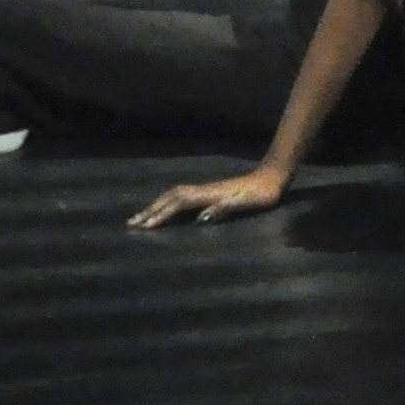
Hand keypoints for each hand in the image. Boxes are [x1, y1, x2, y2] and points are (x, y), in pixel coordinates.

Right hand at [130, 166, 288, 227]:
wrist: (273, 177)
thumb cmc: (263, 194)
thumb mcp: (248, 203)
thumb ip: (226, 209)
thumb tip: (201, 218)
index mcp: (210, 195)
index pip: (179, 205)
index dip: (162, 215)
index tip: (145, 228)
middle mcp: (204, 190)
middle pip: (171, 198)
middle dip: (150, 211)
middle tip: (130, 224)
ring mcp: (206, 189)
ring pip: (174, 195)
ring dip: (156, 205)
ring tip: (140, 217)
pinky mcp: (210, 191)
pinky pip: (181, 196)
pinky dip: (167, 202)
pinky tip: (164, 208)